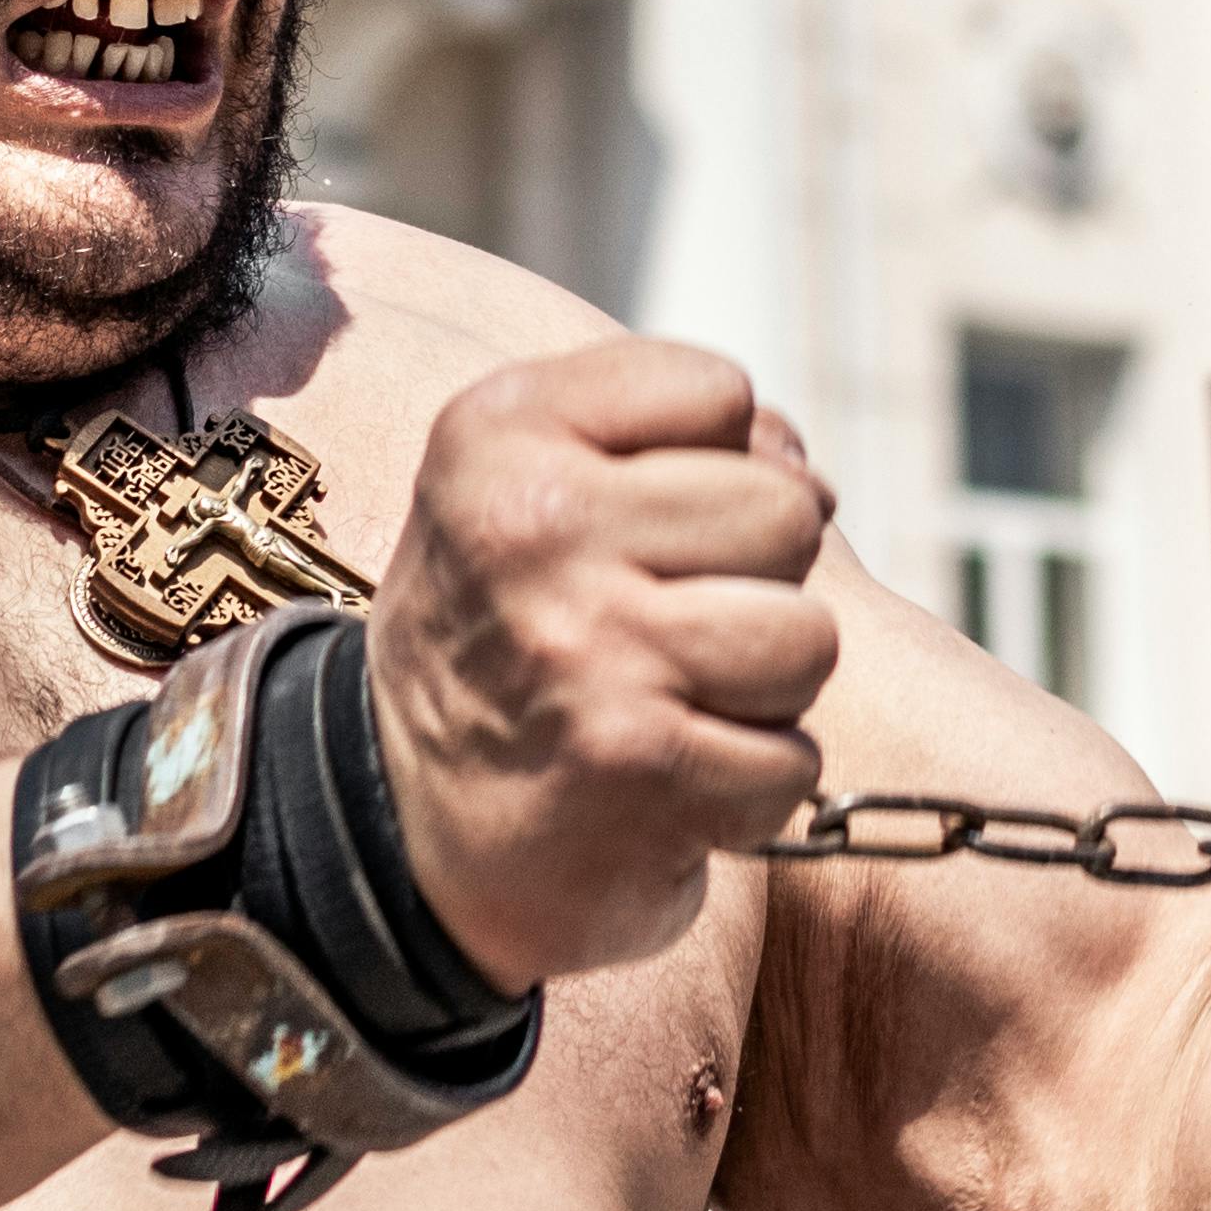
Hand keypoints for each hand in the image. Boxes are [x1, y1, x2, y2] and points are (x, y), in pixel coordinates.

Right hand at [370, 340, 838, 989]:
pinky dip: (746, 787)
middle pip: (784, 513)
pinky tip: (667, 777)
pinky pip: (790, 759)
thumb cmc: (502, 629)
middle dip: (752, 578)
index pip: (721, 392)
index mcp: (503, 430)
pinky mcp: (636, 762)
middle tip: (661, 625)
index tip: (641, 525)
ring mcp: (590, 646)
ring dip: (762, 689)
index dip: (715, 464)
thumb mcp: (532, 480)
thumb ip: (674, 436)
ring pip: (807, 638)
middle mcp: (536, 524)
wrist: (398, 818)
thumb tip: (812, 483)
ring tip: (672, 698)